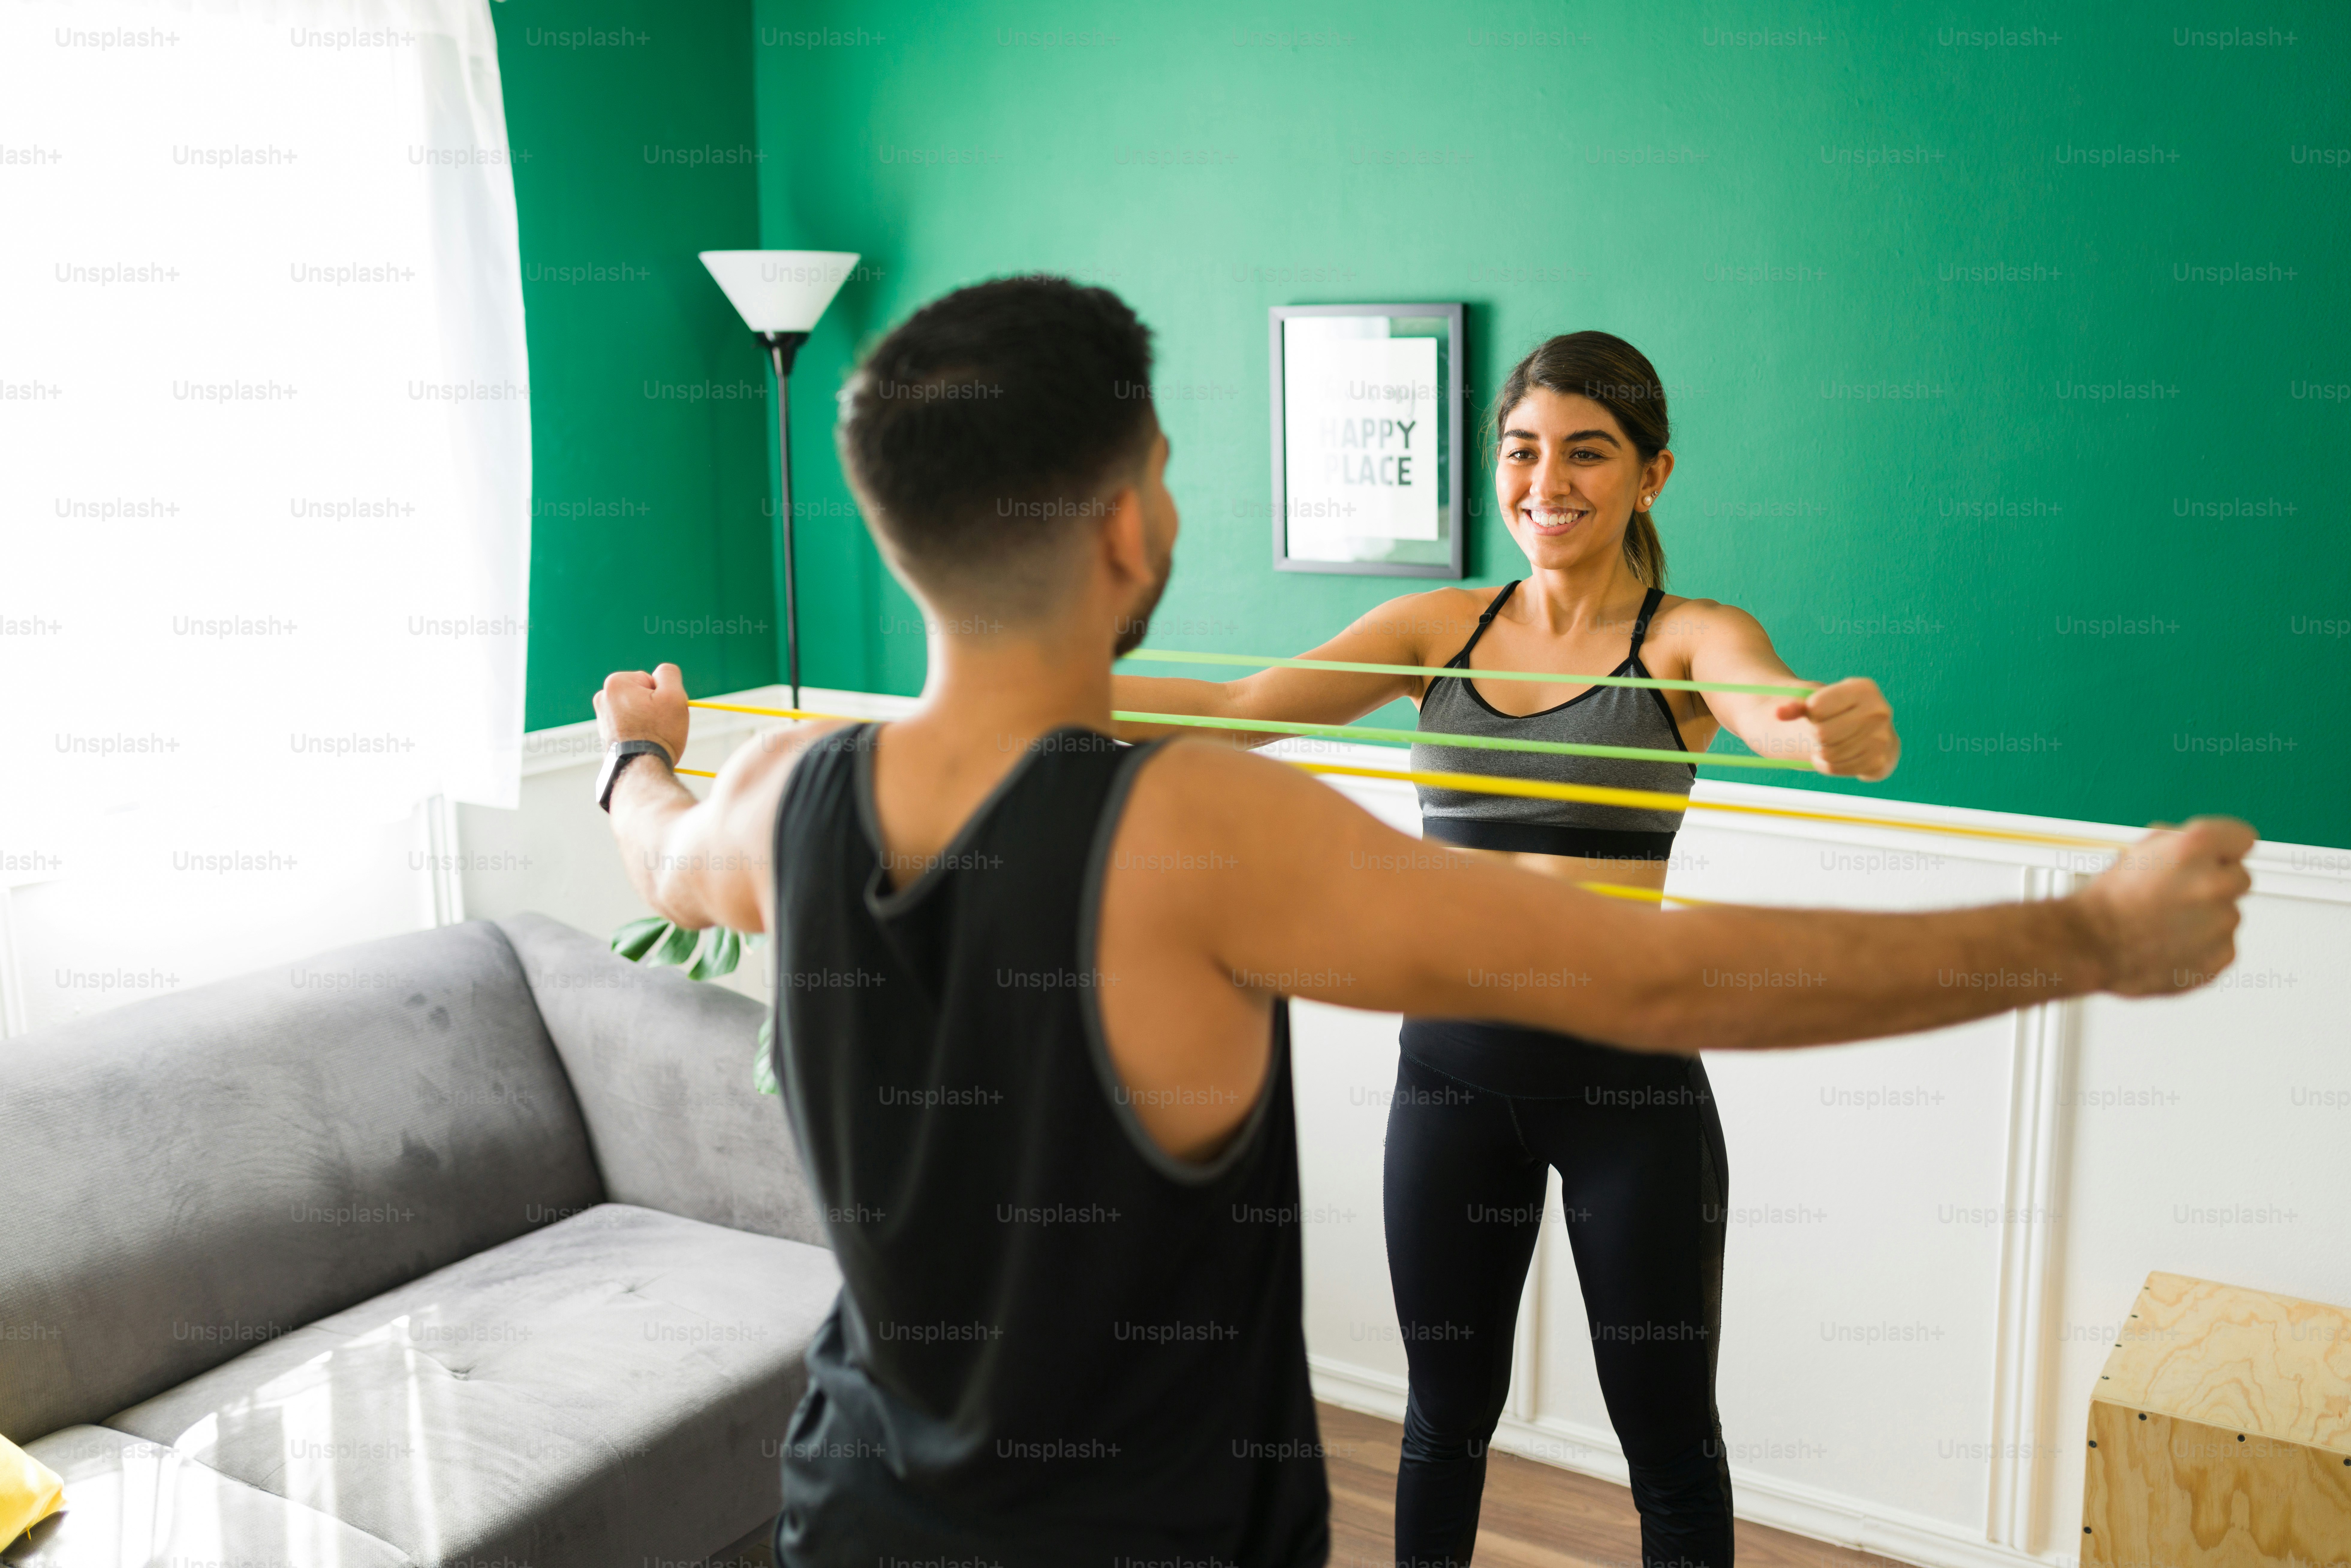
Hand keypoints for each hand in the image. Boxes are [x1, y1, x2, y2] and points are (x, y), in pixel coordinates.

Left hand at [593, 662, 690, 766]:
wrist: (640, 770)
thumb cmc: (658, 733)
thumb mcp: (674, 696)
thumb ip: (669, 673)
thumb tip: (662, 671)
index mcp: (616, 682)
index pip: (651, 680)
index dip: (663, 696)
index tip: (661, 713)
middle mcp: (603, 697)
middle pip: (642, 694)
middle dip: (653, 707)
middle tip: (659, 725)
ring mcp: (602, 716)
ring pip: (637, 709)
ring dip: (647, 720)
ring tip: (651, 736)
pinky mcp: (605, 733)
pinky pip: (630, 724)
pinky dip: (638, 731)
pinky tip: (642, 743)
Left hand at [1774, 677, 1898, 780]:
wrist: (1870, 731)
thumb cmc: (1838, 712)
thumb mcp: (1819, 701)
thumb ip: (1796, 705)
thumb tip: (1778, 713)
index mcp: (1864, 689)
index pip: (1816, 707)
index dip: (1810, 712)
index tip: (1818, 711)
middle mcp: (1879, 711)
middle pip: (1822, 733)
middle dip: (1815, 734)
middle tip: (1821, 732)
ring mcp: (1883, 738)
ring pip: (1829, 753)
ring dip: (1819, 751)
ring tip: (1826, 744)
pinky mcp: (1879, 762)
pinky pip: (1837, 768)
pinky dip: (1827, 765)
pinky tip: (1834, 756)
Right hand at [2075, 818, 2255, 995]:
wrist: (2089, 945)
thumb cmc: (2109, 900)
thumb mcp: (2140, 851)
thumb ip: (2183, 845)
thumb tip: (2209, 850)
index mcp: (2195, 848)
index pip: (2243, 838)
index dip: (2225, 848)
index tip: (2216, 856)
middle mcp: (2214, 883)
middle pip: (2240, 877)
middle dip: (2214, 882)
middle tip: (2178, 893)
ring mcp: (2220, 924)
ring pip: (2228, 914)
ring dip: (2206, 916)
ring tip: (2166, 921)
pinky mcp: (2219, 957)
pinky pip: (2222, 946)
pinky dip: (2202, 946)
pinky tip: (2171, 942)